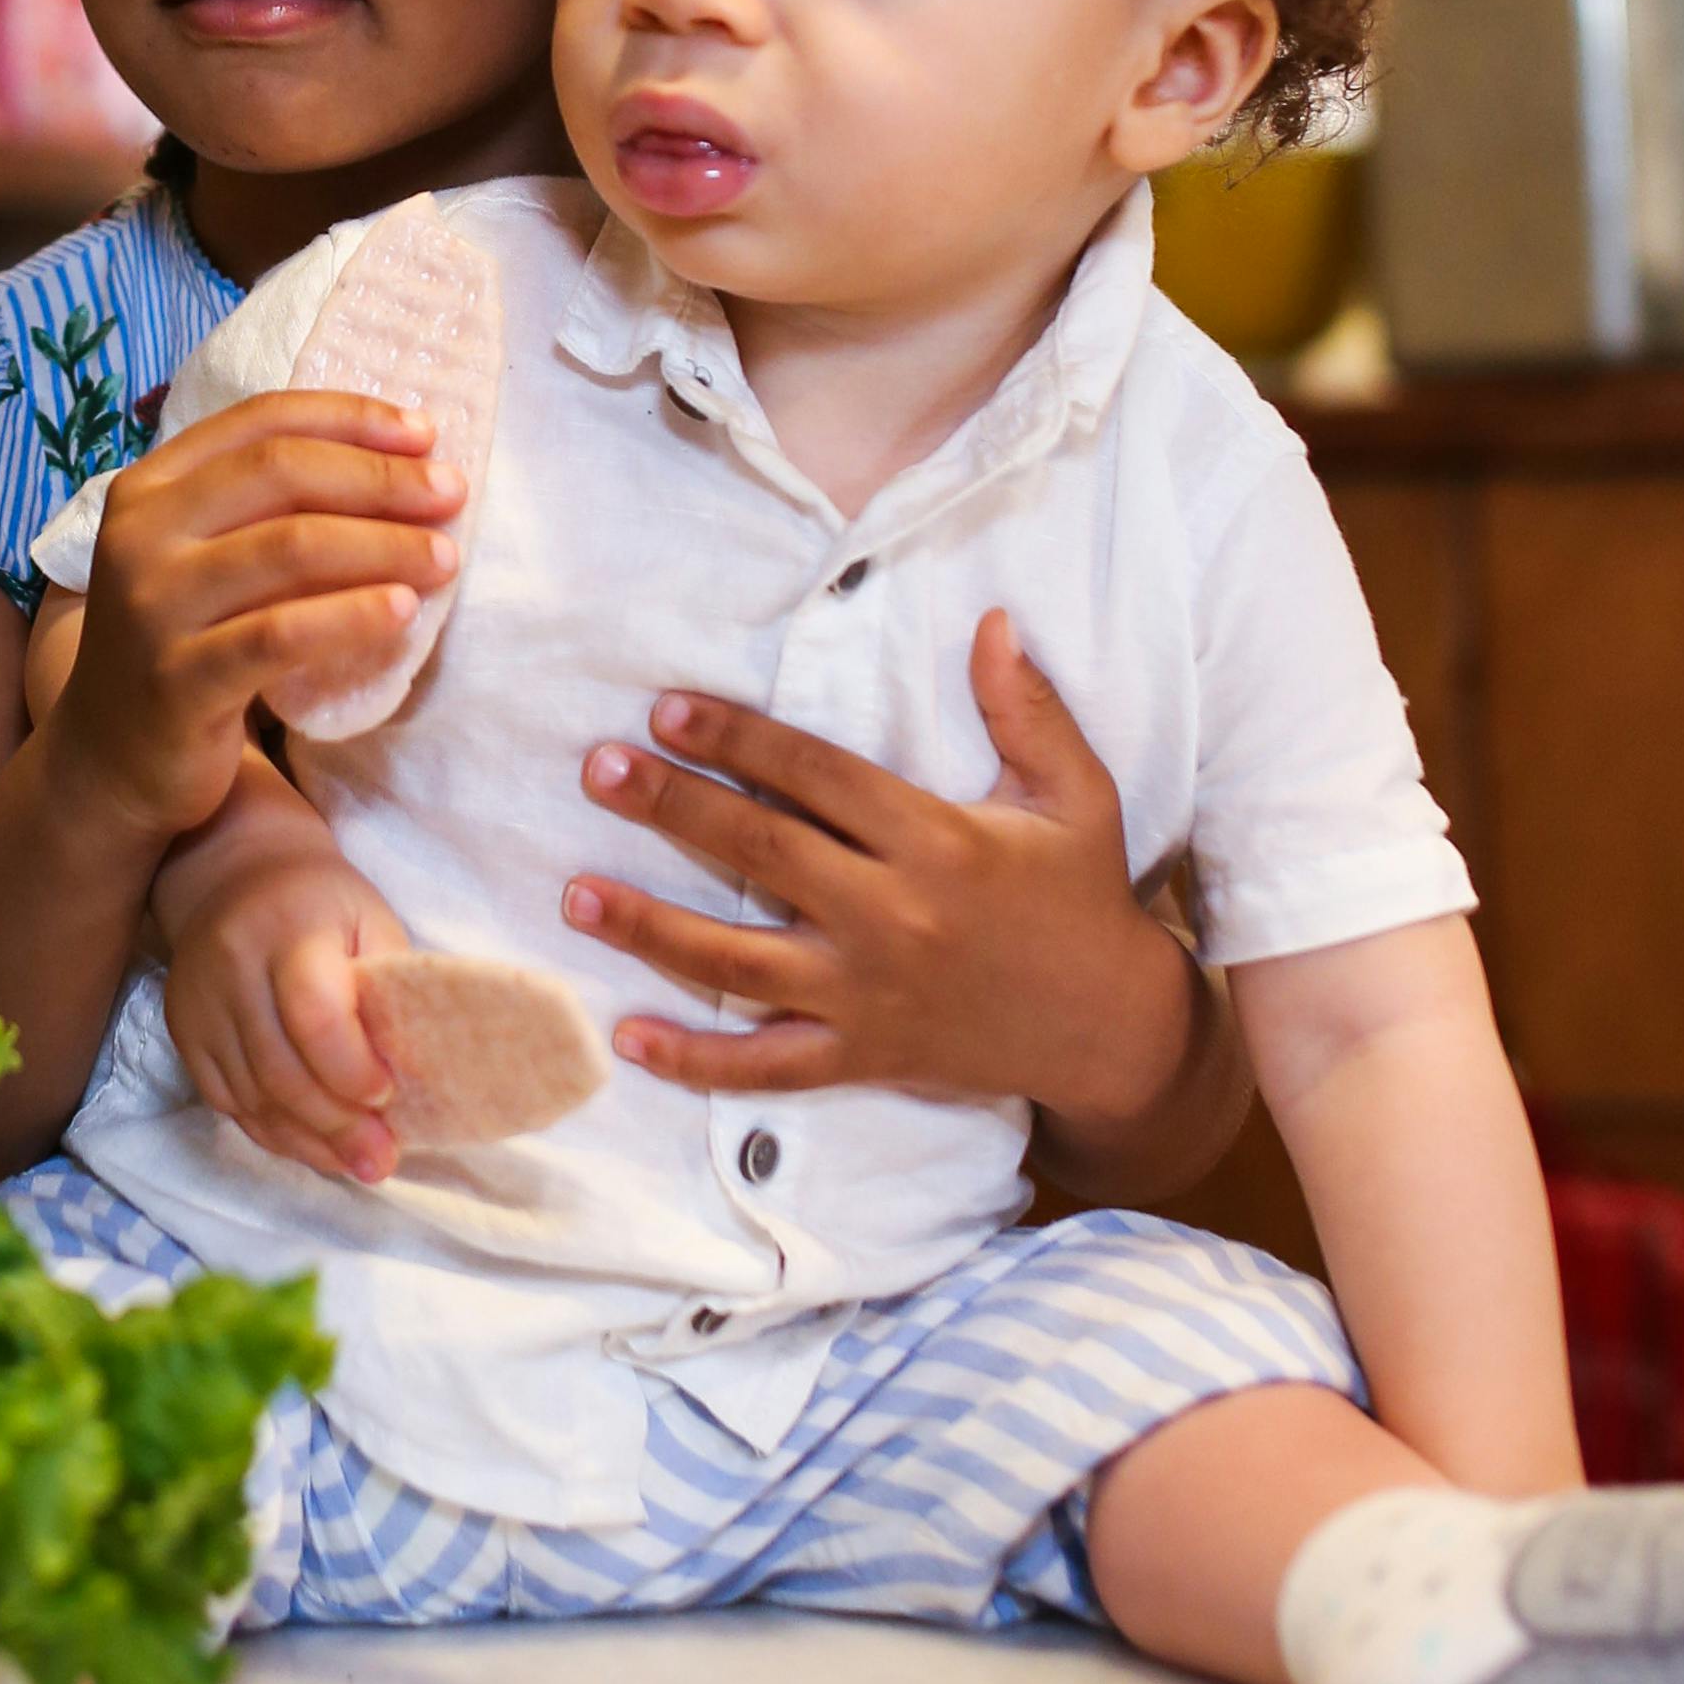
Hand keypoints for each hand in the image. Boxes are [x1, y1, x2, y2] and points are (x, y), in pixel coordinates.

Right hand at [47, 394, 462, 851]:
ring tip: (444, 557)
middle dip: (379, 477)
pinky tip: (402, 612)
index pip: (260, 420)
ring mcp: (153, 608)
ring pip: (289, 548)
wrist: (111, 760)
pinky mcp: (179, 680)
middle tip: (450, 493)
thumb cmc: (185, 644)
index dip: (350, 418)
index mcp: (149, 487)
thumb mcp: (204, 558)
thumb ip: (265, 510)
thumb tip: (400, 464)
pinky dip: (352, 615)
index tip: (426, 433)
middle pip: (279, 472)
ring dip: (383, 544)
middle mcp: (140, 535)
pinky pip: (283, 635)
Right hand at [163, 847, 411, 1186]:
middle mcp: (233, 967)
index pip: (314, 1015)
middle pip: (281, 1070)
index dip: (351, 1068)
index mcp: (290, 929)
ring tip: (356, 1164)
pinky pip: (227, 1101)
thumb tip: (410, 1077)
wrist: (237, 874)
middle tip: (380, 1159)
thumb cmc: (324, 902)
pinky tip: (312, 1146)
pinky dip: (273, 1132)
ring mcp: (199, 1003)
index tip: (387, 1096)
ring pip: (252, 1097)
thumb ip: (387, 992)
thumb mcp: (372, 921)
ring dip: (308, 1141)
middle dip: (336, 1126)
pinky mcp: (182, 1031)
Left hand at [558, 609, 1210, 1147]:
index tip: (667, 707)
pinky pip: (767, 1063)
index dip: (738, 738)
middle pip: (761, 852)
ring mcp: (869, 994)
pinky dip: (696, 1058)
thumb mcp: (1074, 794)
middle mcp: (893, 917)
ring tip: (574, 892)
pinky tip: (628, 1036)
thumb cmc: (1082, 897)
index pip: (817, 777)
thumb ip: (1027, 707)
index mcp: (937, 842)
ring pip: (740, 960)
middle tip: (598, 770)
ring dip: (650, 927)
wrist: (1109, 1028)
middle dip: (673, 808)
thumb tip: (995, 620)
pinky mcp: (863, 1054)